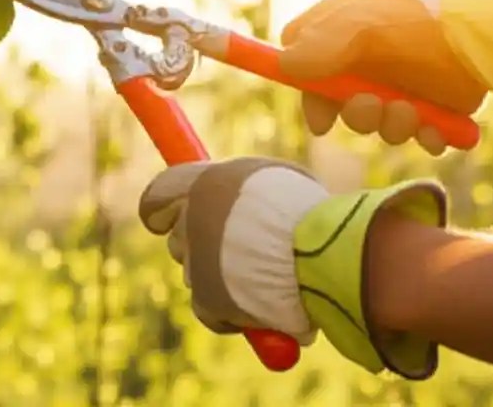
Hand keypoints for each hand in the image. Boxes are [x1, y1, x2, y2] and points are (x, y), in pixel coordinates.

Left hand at [138, 156, 448, 378]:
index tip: (168, 218)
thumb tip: (219, 198)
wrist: (334, 254)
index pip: (158, 194)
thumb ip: (240, 191)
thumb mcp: (278, 182)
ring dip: (223, 277)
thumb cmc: (315, 216)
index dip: (164, 208)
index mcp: (207, 180)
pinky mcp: (208, 299)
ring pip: (196, 274)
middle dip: (201, 244)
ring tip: (269, 274)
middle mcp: (192, 217)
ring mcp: (197, 259)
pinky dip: (233, 313)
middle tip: (239, 250)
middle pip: (177, 238)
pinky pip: (210, 310)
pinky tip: (265, 305)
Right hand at [278, 0, 492, 152]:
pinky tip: (435, 127)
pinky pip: (420, 135)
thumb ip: (315, 46)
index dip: (310, 95)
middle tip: (374, 107)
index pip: (309, 67)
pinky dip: (425, 136)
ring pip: (381, 125)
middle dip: (357, 115)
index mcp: (347, 34)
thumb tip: (285, 66)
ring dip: (392, 126)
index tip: (320, 119)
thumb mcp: (357, 25)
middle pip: (343, 105)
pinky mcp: (438, 104)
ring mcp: (406, 84)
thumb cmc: (416, 19)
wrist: (487, 33)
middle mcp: (373, 61)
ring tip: (413, 112)